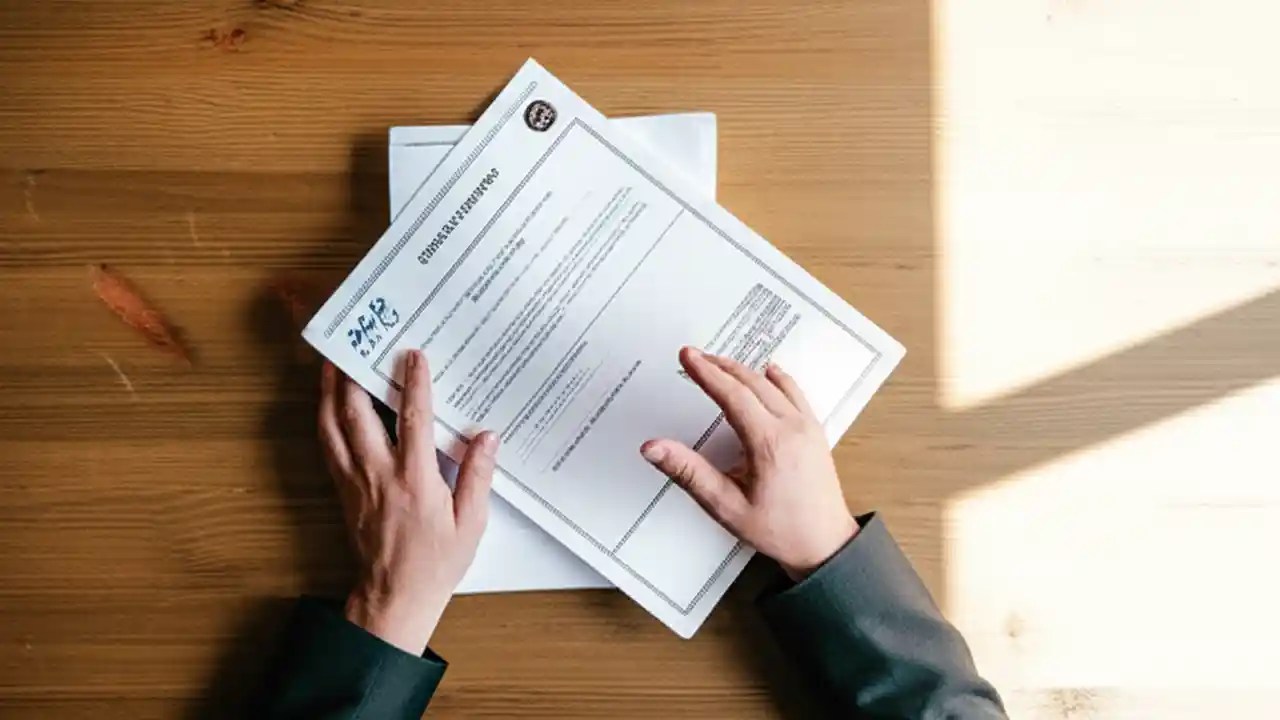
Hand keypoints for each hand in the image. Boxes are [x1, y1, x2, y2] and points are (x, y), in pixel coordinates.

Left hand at [318, 350, 497, 653]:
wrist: (394, 596)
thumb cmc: (436, 563)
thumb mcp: (471, 523)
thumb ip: (478, 476)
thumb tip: (487, 437)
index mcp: (416, 481)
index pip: (414, 420)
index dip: (415, 384)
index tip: (415, 355)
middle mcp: (380, 475)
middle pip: (358, 414)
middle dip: (356, 375)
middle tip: (359, 345)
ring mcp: (356, 481)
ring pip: (333, 426)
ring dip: (329, 391)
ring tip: (331, 362)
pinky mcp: (343, 490)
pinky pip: (327, 446)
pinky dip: (323, 418)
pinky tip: (326, 402)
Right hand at [640, 347, 857, 580]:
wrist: (826, 545)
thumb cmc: (779, 531)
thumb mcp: (726, 506)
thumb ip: (689, 472)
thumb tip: (654, 448)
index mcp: (769, 442)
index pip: (731, 394)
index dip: (705, 372)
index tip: (686, 356)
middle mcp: (792, 427)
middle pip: (752, 382)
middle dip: (720, 366)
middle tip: (695, 356)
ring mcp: (808, 427)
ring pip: (774, 384)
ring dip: (745, 370)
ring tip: (720, 362)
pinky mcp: (816, 432)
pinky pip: (796, 393)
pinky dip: (777, 378)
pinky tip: (769, 372)